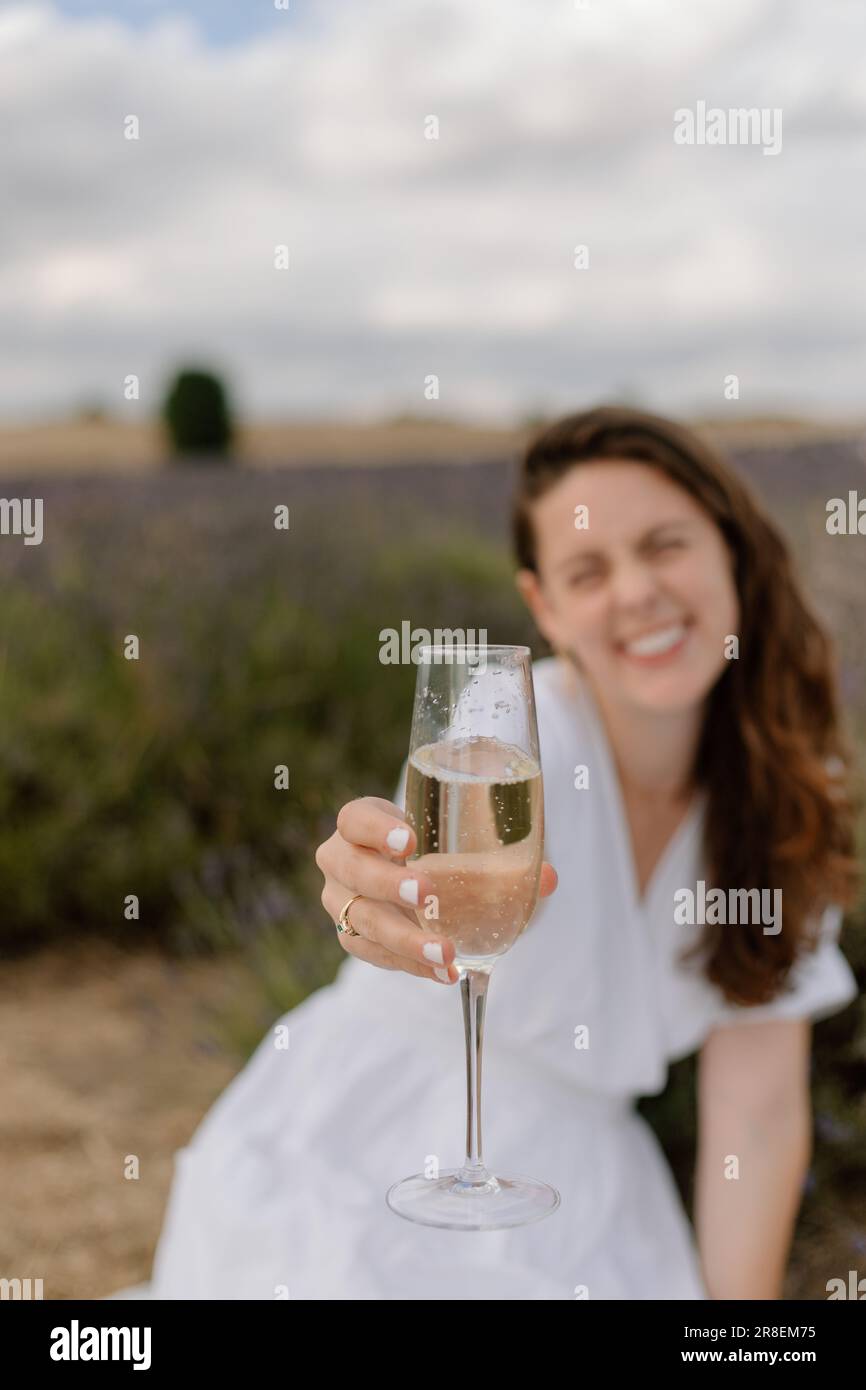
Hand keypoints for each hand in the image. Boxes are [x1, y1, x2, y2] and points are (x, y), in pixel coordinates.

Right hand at [315, 796, 557, 983]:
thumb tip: (550, 879)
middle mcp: (341, 860)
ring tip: (446, 953)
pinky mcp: (350, 935)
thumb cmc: (430, 851)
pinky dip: (409, 964)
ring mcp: (340, 901)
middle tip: (427, 894)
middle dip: (388, 884)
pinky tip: (442, 973)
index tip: (412, 841)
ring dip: (404, 938)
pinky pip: (373, 953)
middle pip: (352, 870)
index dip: (376, 829)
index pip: (355, 818)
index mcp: (360, 823)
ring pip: (361, 920)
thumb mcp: (455, 846)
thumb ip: (499, 860)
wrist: (400, 877)